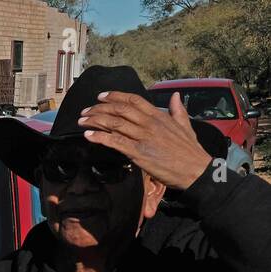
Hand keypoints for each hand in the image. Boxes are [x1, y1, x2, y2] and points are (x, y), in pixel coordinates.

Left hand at [78, 90, 210, 190]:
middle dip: (100, 108)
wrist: (195, 169)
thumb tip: (175, 96)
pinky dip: (100, 137)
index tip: (101, 96)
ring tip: (82, 121)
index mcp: (159, 116)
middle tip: (86, 111)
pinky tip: (89, 135)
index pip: (134, 100)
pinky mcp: (138, 153)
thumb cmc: (189, 150)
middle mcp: (149, 124)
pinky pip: (115, 142)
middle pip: (120, 110)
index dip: (115, 96)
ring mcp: (143, 137)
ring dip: (95, 121)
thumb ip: (177, 110)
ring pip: (115, 124)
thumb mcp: (185, 125)